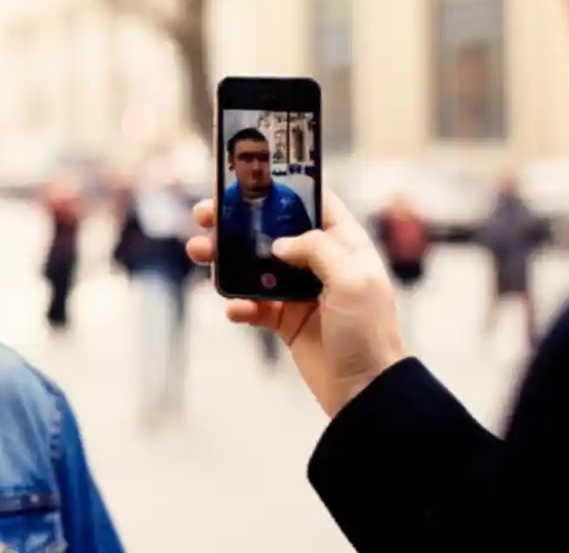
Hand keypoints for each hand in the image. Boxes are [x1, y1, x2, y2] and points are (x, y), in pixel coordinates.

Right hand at [186, 189, 407, 417]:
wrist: (365, 389)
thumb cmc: (368, 331)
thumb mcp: (352, 280)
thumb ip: (316, 249)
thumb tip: (278, 243)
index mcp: (344, 244)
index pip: (312, 203)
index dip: (282, 187)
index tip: (247, 178)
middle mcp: (320, 262)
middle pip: (272, 230)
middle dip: (237, 222)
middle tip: (204, 215)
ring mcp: (300, 291)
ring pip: (254, 265)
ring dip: (226, 259)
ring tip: (199, 253)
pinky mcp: (285, 320)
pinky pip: (254, 305)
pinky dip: (239, 304)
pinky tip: (235, 309)